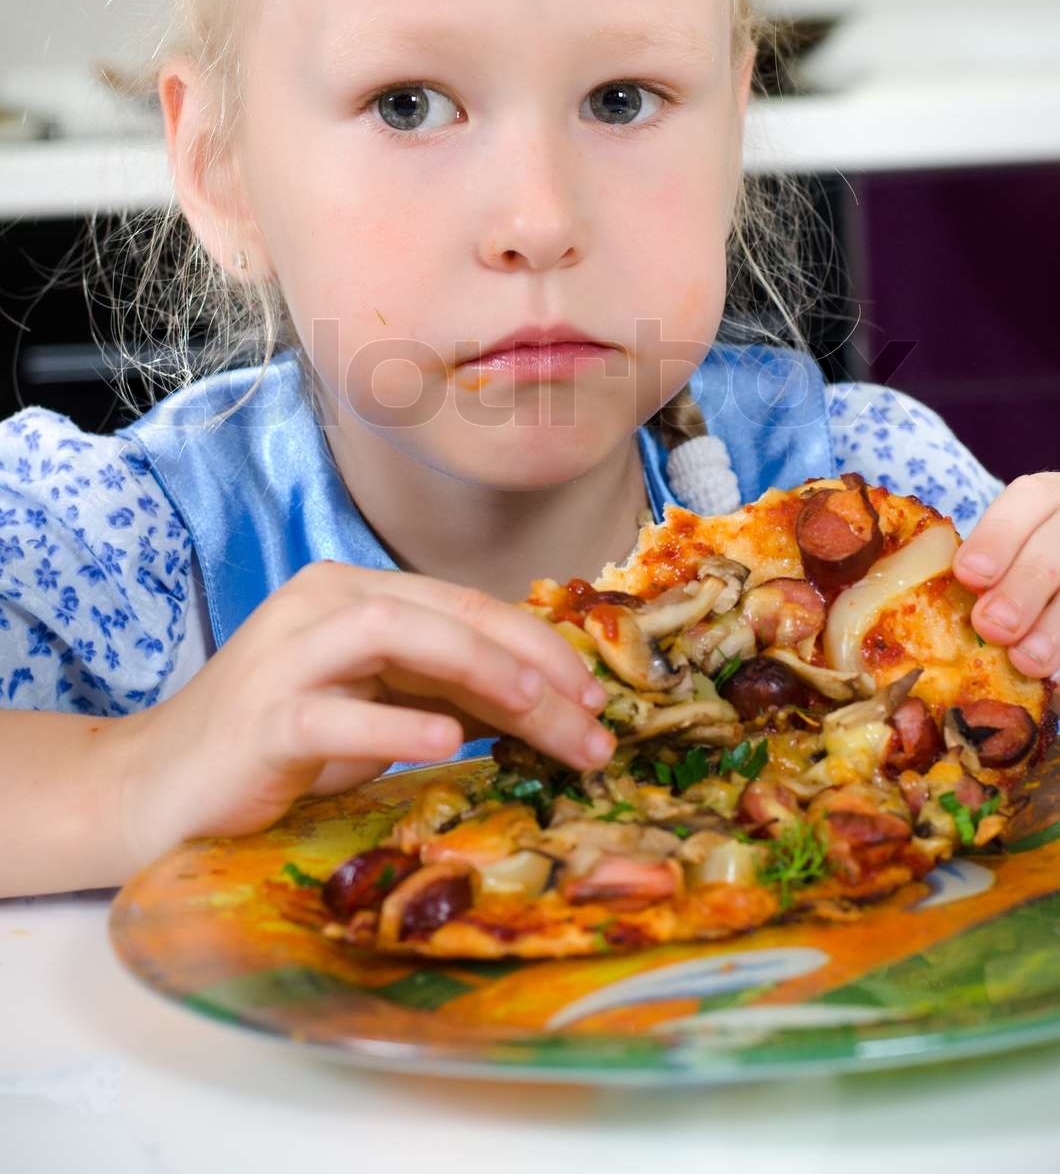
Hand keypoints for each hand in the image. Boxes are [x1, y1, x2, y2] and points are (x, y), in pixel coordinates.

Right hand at [118, 559, 612, 870]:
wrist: (158, 789)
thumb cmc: (277, 750)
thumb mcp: (378, 709)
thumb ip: (448, 693)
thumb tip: (549, 700)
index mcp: (352, 592)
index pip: (463, 603)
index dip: (538, 641)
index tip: (599, 693)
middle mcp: (320, 604)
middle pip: (443, 611)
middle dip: (530, 659)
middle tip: (595, 715)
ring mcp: (285, 655)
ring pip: (392, 635)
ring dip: (478, 670)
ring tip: (539, 710)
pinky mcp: (259, 719)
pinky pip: (332, 713)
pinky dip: (392, 725)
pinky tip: (446, 743)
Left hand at [952, 472, 1059, 678]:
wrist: (1057, 563)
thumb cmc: (1023, 563)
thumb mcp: (1012, 546)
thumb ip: (986, 566)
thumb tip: (948, 598)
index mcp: (1050, 496)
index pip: (1028, 499)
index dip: (998, 537)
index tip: (969, 574)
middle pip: (1057, 550)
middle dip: (1024, 588)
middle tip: (992, 626)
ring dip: (1057, 627)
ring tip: (1027, 661)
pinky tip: (1057, 678)